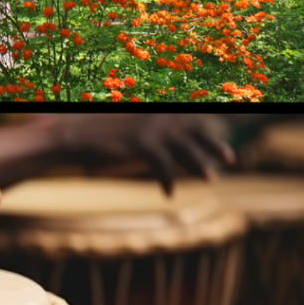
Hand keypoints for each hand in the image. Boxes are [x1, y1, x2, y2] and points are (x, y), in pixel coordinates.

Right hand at [48, 114, 234, 192]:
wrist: (73, 135)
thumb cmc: (94, 134)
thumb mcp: (122, 129)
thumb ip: (142, 131)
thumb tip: (157, 140)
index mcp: (153, 110)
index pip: (187, 117)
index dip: (206, 128)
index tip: (220, 136)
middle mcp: (156, 117)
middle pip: (194, 130)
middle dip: (213, 144)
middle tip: (230, 158)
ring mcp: (150, 129)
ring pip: (185, 149)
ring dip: (199, 165)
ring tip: (211, 179)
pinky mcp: (143, 144)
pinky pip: (164, 165)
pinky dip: (168, 180)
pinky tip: (168, 194)